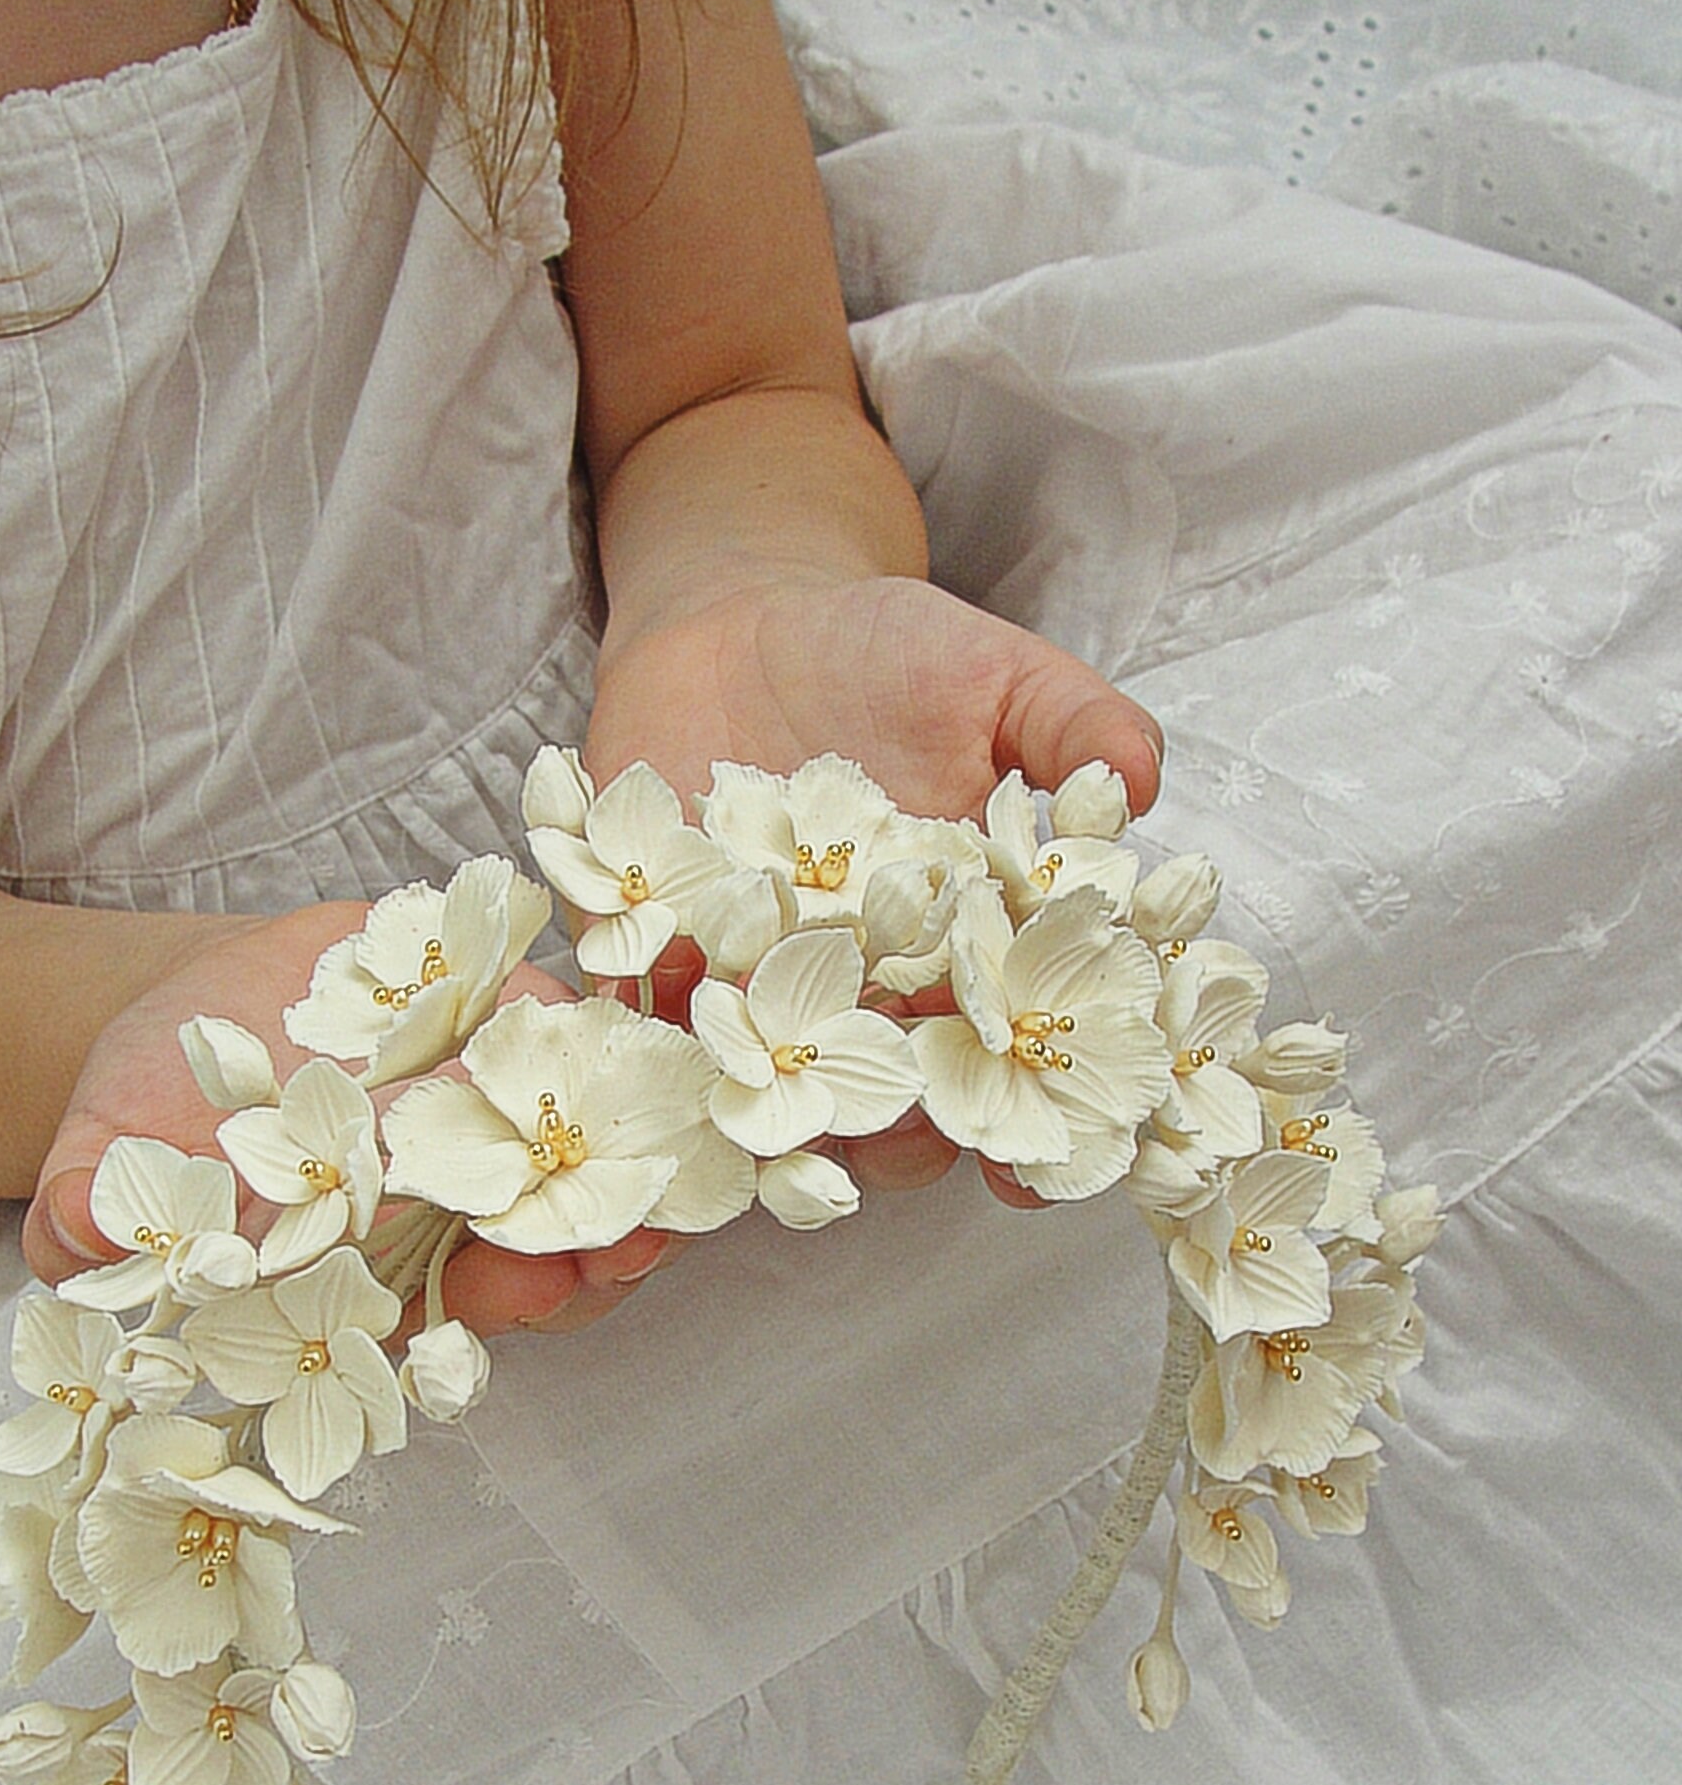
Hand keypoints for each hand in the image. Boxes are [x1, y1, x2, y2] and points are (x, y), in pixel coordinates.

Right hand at [23, 915, 675, 1338]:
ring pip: (603, 1146)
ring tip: (707, 1091)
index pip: (450, 1304)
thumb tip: (76, 1233)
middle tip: (655, 1220)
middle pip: (555, 1242)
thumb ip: (88, 1210)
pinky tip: (694, 960)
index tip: (529, 1280)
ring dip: (662, 1127)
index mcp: (371, 1270)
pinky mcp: (529, 1034)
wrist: (205, 1016)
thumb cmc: (149, 1111)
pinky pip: (606, 1028)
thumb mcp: (97, 1156)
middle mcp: (457, 1213)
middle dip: (607, 1234)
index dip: (495, 1299)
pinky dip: (657, 1002)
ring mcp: (504, 1126)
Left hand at [585, 573, 1153, 1205]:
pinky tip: (666, 1008)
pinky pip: (645, 1000)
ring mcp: (750, 980)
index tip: (1034, 1169)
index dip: (1022, 1120)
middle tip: (902, 1144)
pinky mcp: (653, 945)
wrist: (746, 615)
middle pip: (879, 1103)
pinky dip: (651, 1011)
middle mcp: (854, 993)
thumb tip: (1139, 783)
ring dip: (764, 1103)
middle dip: (890, 1140)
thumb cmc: (890, 655)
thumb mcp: (995, 676)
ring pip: (763, 1080)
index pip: (998, 1055)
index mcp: (955, 957)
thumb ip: (1070, 728)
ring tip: (775, 1110)